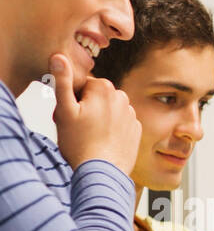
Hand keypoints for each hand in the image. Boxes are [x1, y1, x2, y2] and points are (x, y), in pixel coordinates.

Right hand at [49, 54, 141, 173]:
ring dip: (98, 118)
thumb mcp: (64, 110)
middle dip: (85, 108)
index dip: (72, 100)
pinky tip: (103, 141)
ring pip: (108, 110)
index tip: (69, 115)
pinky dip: (111, 130)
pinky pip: (119, 124)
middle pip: (96, 97)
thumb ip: (62, 81)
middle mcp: (122, 98)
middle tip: (76, 127)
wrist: (102, 173)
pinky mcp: (136, 130)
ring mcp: (132, 115)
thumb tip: (59, 57)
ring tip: (89, 136)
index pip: (82, 86)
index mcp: (104, 88)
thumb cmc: (80, 145)